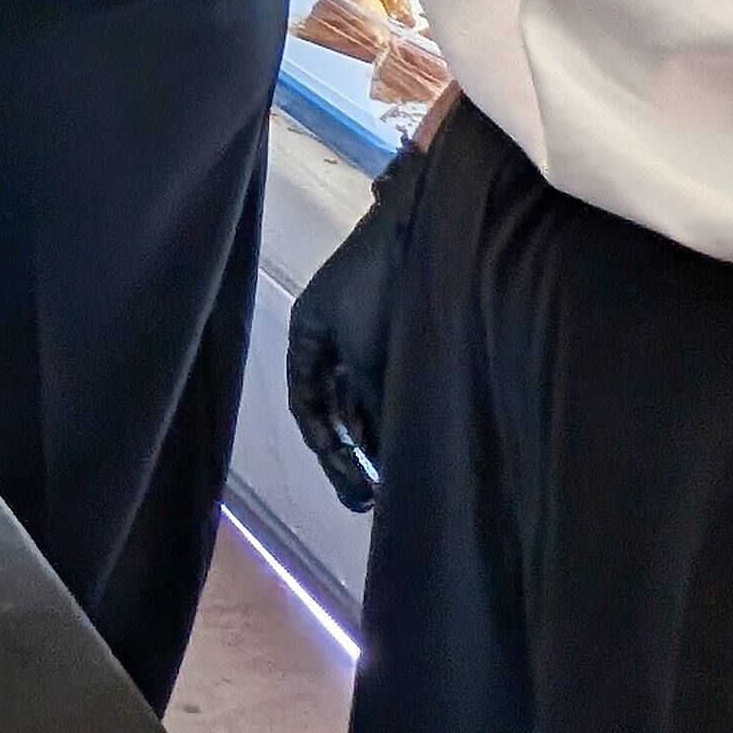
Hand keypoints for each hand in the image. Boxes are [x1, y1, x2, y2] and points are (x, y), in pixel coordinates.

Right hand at [285, 130, 434, 511]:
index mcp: (310, 333)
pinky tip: (416, 441)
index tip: (350, 482)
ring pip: (364, 398)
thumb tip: (383, 452)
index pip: (308, 401)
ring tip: (396, 480)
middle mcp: (333, 334)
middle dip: (351, 450)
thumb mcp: (372, 355)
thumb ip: (373, 404)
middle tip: (368, 501)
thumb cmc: (385, 290)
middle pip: (335, 404)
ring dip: (377, 437)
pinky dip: (398, 413)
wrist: (425, 231)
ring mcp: (366, 331)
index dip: (325, 445)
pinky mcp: (400, 329)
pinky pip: (390, 384)